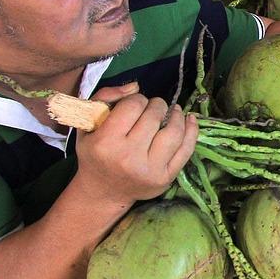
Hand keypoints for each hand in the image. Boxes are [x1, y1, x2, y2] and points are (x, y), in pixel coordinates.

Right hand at [71, 82, 198, 207]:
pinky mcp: (166, 178)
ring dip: (176, 115)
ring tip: (172, 111)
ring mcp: (150, 170)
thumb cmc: (94, 153)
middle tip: (153, 107)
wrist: (103, 191)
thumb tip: (136, 87)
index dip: (136, 99)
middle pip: (154, 116)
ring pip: (174, 132)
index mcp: (106, 142)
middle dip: (156, 105)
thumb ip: (106, 97)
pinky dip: (192, 131)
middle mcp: (128, 157)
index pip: (133, 105)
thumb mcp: (87, 123)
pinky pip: (186, 150)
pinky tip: (189, 120)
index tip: (134, 105)